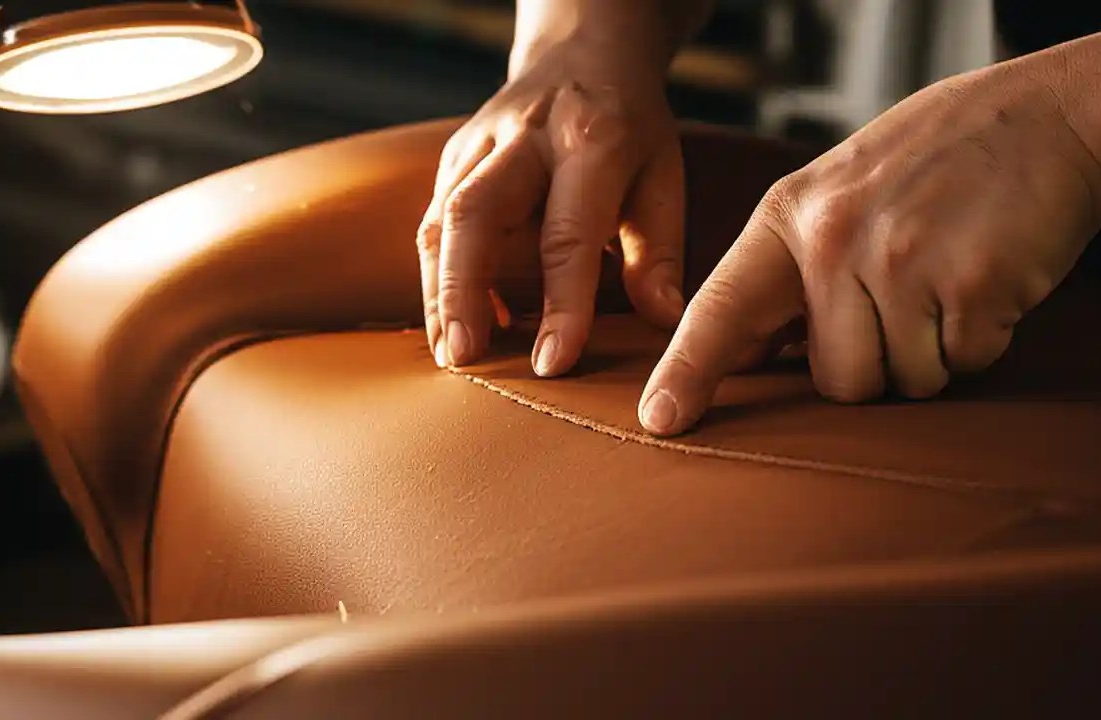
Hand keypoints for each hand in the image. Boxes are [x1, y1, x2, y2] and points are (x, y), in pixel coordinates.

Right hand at [417, 35, 684, 375]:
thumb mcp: (663, 177)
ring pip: (440, 218)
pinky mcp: (454, 157)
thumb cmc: (630, 128)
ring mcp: (479, 142)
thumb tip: (666, 322)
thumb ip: (660, 252)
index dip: (561, 301)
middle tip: (462, 357)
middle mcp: (523, 136)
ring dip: (437, 291)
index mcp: (590, 140)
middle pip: (474, 213)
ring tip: (448, 354)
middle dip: (461, 291)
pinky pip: (434, 220)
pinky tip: (452, 323)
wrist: (583, 51)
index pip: (568, 232)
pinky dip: (437, 277)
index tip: (553, 362)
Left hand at [639, 61, 1100, 435]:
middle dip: (876, 362)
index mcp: (791, 216)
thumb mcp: (840, 193)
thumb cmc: (938, 163)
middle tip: (911, 293)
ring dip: (931, 352)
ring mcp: (900, 262)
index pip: (722, 308)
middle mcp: (834, 239)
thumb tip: (749, 356)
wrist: (1050, 117)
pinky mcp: (970, 285)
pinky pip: (964, 364)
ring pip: (902, 382)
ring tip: (947, 278)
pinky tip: (986, 279)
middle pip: (836, 379)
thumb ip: (792, 268)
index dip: (689, 370)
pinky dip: (982, 338)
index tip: (660, 420)